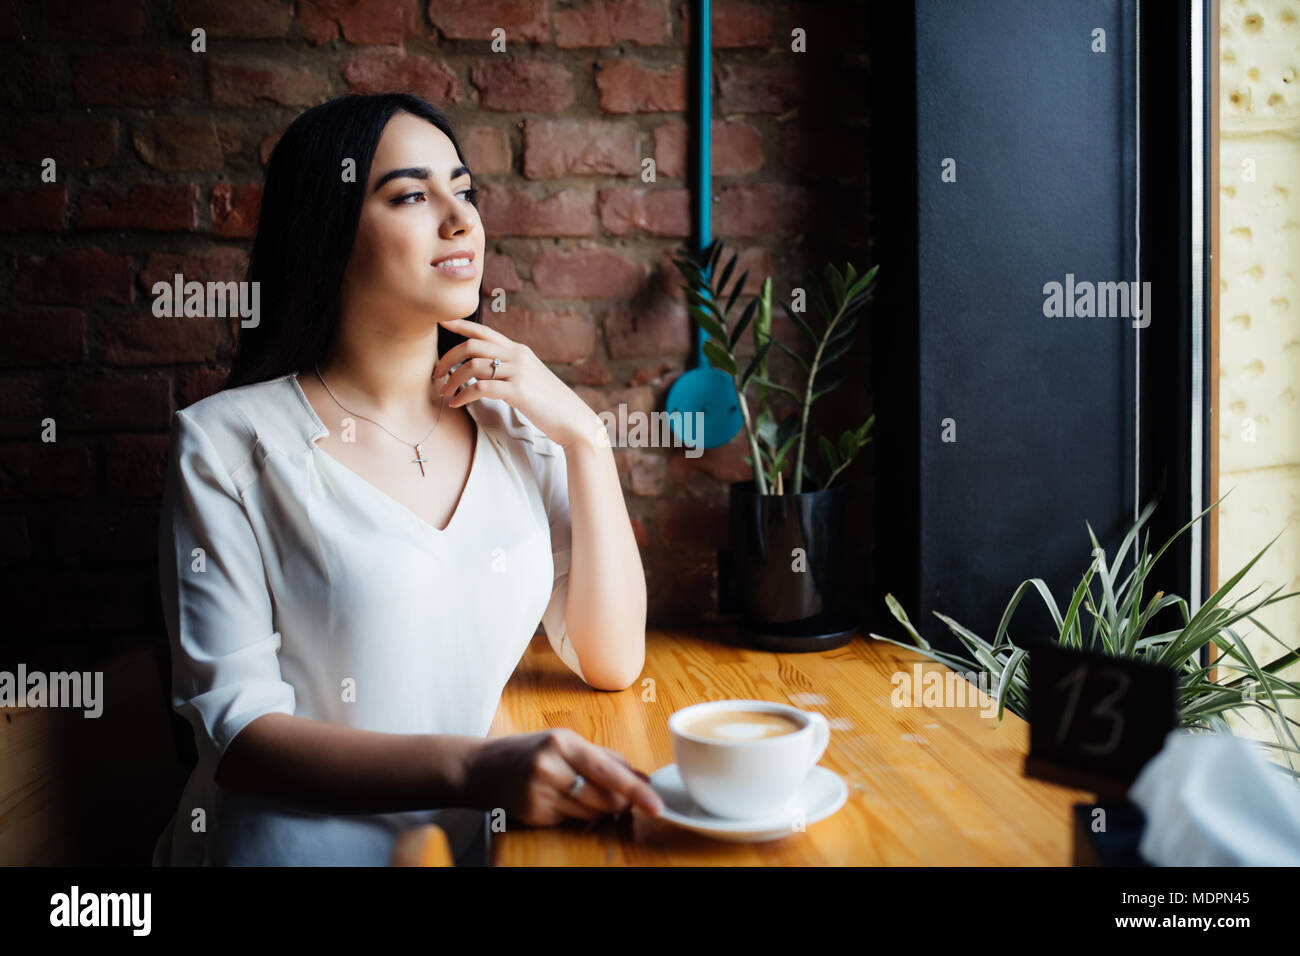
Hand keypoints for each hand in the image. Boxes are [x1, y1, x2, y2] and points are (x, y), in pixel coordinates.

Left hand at [432, 318, 604, 449]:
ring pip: (474, 366)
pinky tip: (457, 404)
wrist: (573, 419)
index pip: (484, 332)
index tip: (442, 322)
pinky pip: (481, 388)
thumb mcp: (530, 377)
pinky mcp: (518, 391)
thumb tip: (485, 372)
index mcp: (519, 350)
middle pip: (473, 346)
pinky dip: (464, 395)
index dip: (461, 325)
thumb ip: (510, 369)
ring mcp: (519, 372)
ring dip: (453, 380)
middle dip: (448, 358)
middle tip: (436, 374)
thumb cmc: (549, 403)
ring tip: (445, 394)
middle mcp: (518, 356)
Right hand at [460, 729, 663, 826]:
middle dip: (620, 801)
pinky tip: (562, 800)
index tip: (656, 804)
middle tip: (622, 798)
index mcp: (562, 742)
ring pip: (591, 812)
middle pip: (604, 797)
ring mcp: (540, 793)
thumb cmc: (529, 750)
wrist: (481, 768)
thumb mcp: (564, 741)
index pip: (608, 771)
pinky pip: (572, 820)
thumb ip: (604, 758)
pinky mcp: (535, 815)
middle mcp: (550, 767)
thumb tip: (641, 777)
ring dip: (600, 809)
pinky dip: (577, 814)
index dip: (635, 790)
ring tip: (584, 793)